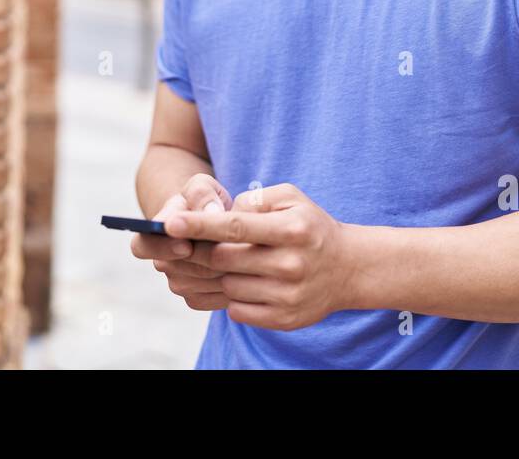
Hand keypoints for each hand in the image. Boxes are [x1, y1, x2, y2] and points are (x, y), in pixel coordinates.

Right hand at [130, 173, 232, 310]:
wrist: (216, 222)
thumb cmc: (205, 201)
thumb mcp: (203, 187)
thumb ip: (202, 194)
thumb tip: (210, 213)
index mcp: (154, 233)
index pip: (142, 245)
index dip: (163, 248)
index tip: (186, 245)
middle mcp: (162, 261)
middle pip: (175, 269)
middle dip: (203, 260)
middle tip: (231, 250)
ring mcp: (178, 282)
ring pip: (195, 285)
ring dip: (218, 272)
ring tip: (243, 256)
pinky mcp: (196, 298)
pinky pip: (209, 298)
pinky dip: (227, 288)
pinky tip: (243, 271)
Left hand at [163, 183, 353, 330]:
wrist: (349, 268)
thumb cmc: (311, 227)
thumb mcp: (292, 199)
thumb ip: (256, 198)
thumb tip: (221, 212)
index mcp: (292, 229)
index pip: (234, 227)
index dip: (199, 225)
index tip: (169, 223)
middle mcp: (291, 263)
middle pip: (224, 259)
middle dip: (204, 251)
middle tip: (195, 244)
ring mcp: (288, 295)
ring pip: (228, 286)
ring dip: (223, 274)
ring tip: (238, 263)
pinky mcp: (284, 319)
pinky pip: (238, 311)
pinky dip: (235, 297)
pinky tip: (249, 283)